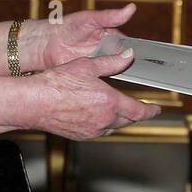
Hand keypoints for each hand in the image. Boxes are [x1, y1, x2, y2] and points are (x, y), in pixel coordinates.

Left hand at [24, 3, 137, 69]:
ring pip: (117, 69)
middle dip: (135, 64)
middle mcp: (107, 50)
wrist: (47, 43)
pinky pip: (104, 77)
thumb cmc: (68, 26)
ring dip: (124, 72)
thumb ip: (111, 16)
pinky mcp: (91, 73)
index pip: (130, 44)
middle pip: (126, 59)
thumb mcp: (92, 19)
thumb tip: (132, 8)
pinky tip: (118, 80)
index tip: (153, 56)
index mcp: (111, 35)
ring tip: (138, 77)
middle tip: (148, 70)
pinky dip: (111, 79)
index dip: (139, 50)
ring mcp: (100, 62)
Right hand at [29, 49, 160, 139]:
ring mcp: (93, 130)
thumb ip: (112, 62)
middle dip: (136, 114)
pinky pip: (99, 131)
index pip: (138, 111)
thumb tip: (128, 56)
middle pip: (128, 120)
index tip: (157, 109)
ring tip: (119, 110)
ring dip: (119, 119)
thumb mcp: (88, 66)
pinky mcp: (81, 136)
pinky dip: (104, 124)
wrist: (35, 102)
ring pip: (114, 127)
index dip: (150, 110)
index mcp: (110, 102)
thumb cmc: (58, 82)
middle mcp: (104, 119)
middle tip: (140, 109)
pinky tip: (98, 115)